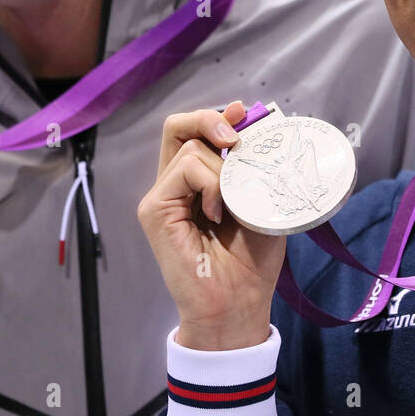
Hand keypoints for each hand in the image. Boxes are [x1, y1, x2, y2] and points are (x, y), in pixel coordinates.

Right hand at [137, 101, 283, 350]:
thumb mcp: (260, 202)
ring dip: (223, 170)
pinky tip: (220, 214)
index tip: (245, 111)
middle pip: (177, 127)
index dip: (218, 116)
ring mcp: (161, 196)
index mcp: (198, 182)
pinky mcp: (154, 210)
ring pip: (190, 149)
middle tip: (236, 136)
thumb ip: (252, 169)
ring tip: (233, 207)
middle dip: (209, 119)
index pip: (194, 131)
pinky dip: (211, 184)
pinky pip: (184, 169)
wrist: (238, 304)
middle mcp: (175, 185)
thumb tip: (254, 126)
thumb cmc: (252, 260)